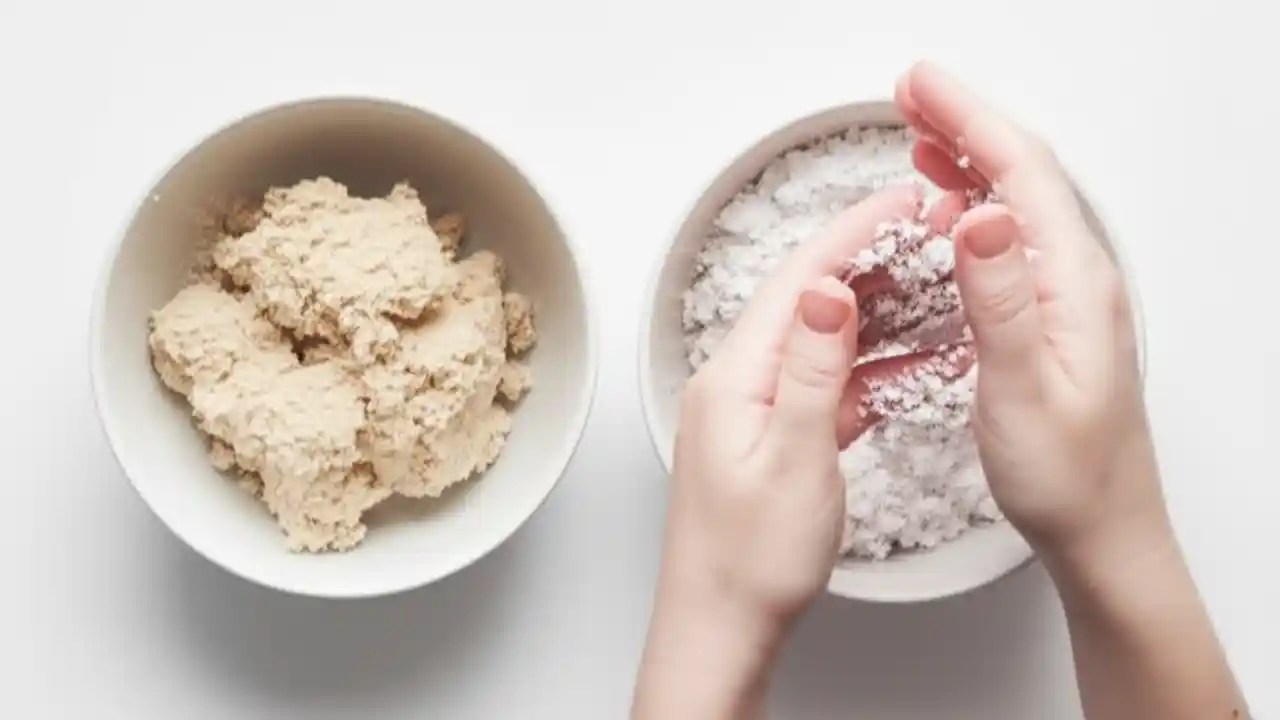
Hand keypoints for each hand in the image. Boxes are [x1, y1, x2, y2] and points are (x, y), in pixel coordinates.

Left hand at [632, 187, 924, 718]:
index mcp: (734, 376)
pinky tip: (913, 366)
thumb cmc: (748, 562)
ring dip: (878, 316)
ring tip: (933, 287)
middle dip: (872, 262)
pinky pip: (828, 386)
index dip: (853, 233)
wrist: (721, 628)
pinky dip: (872, 372)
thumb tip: (826, 292)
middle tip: (927, 233)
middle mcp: (737, 382)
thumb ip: (813, 371)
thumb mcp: (795, 459)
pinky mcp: (774, 438)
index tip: (899, 201)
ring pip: (822, 342)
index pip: (799, 281)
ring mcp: (754, 409)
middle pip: (809, 301)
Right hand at [896, 62, 1244, 719]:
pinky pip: (1008, 241)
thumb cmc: (1067, 473)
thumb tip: (981, 218)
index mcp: (1073, 283)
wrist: (1101, 527)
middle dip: (963, 122)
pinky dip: (971, 207)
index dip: (968, 118)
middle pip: (1020, 173)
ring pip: (1013, 203)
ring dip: (967, 159)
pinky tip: (947, 214)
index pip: (1021, 172)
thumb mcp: (1022, 388)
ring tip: (919, 135)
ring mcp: (1064, 296)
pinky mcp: (1049, 317)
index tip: (919, 87)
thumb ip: (1002, 300)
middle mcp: (1076, 279)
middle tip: (908, 94)